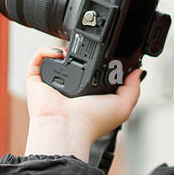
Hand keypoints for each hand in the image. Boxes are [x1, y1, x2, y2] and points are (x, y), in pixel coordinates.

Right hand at [24, 47, 143, 159]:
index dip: (97, 61)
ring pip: (53, 59)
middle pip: (72, 63)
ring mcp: (51, 85)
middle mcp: (69, 89)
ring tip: (71, 49)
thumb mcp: (123, 106)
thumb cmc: (92, 122)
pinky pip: (37, 60)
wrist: (67, 127)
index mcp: (87, 95)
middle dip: (78, 51)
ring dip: (62, 49)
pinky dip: (45, 51)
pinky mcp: (36, 82)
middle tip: (86, 47)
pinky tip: (59, 53)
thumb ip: (133, 88)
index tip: (104, 52)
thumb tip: (137, 72)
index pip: (91, 73)